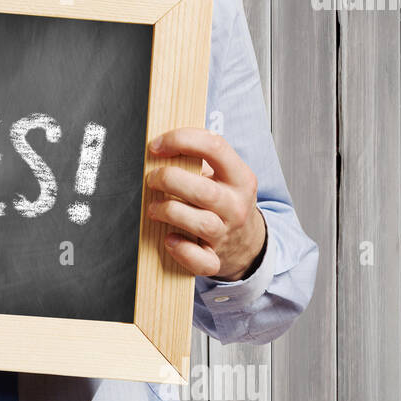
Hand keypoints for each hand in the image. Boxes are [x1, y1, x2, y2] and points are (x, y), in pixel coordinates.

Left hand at [145, 127, 265, 280]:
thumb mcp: (223, 177)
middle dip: (169, 180)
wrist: (247, 243)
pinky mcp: (215, 259)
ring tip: (155, 208)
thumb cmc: (224, 202)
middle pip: (203, 190)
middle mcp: (236, 205)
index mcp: (240, 178)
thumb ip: (198, 162)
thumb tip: (160, 149)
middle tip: (152, 179)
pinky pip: (200, 260)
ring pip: (201, 223)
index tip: (156, 146)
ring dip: (169, 212)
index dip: (181, 140)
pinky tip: (170, 239)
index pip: (215, 147)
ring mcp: (227, 233)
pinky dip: (181, 250)